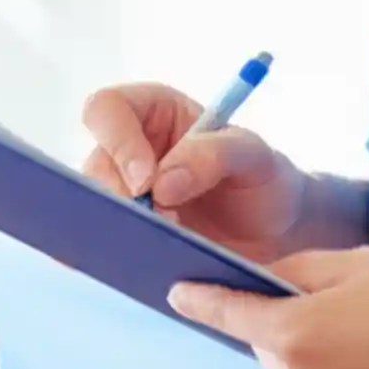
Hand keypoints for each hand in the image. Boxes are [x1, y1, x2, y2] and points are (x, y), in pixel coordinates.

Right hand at [83, 83, 361, 262]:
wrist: (275, 231)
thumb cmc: (265, 180)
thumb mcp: (255, 157)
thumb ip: (215, 156)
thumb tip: (162, 184)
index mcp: (153, 111)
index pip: (107, 108)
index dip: (117, 142)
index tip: (146, 182)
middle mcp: (129, 147)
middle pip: (94, 162)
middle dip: (119, 196)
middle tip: (160, 222)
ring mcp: (123, 190)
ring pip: (92, 203)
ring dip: (121, 225)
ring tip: (160, 242)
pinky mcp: (125, 227)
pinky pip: (100, 236)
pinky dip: (111, 249)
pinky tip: (134, 259)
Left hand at [168, 247, 368, 368]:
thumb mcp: (358, 264)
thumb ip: (296, 271)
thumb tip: (263, 282)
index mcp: (291, 334)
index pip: (224, 312)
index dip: (197, 298)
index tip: (174, 291)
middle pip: (260, 338)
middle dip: (278, 313)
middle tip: (328, 291)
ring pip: (287, 361)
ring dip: (305, 339)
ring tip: (361, 318)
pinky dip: (327, 362)